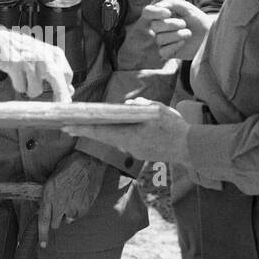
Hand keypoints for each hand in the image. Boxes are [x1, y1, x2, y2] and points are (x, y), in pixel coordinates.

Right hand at [0, 28, 72, 100]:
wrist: (1, 39)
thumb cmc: (25, 52)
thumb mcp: (45, 58)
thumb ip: (58, 74)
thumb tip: (71, 91)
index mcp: (55, 54)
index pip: (67, 76)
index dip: (65, 90)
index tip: (65, 101)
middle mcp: (44, 56)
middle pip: (58, 82)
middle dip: (61, 97)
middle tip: (64, 107)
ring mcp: (30, 60)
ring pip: (36, 90)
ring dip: (30, 89)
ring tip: (24, 76)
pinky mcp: (16, 65)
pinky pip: (21, 88)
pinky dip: (18, 85)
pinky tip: (15, 73)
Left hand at [38, 150, 106, 246]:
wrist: (89, 162)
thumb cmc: (69, 166)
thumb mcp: (53, 178)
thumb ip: (48, 195)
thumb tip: (45, 205)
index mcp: (48, 195)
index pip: (43, 220)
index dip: (42, 234)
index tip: (43, 244)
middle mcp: (59, 204)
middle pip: (55, 223)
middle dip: (56, 218)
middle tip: (60, 207)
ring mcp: (73, 207)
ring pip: (68, 220)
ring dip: (68, 214)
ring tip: (72, 198)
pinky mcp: (84, 208)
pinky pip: (78, 215)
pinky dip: (78, 210)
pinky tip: (80, 197)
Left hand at [64, 98, 190, 164]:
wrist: (191, 149)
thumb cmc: (175, 128)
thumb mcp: (159, 110)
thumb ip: (142, 105)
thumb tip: (128, 105)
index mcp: (131, 136)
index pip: (101, 132)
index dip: (83, 129)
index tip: (67, 127)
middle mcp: (129, 147)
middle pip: (104, 137)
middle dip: (86, 130)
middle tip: (67, 126)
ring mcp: (135, 152)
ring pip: (115, 140)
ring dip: (102, 133)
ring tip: (87, 125)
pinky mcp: (141, 154)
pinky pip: (125, 142)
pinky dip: (117, 135)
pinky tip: (113, 129)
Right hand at [140, 0, 214, 61]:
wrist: (209, 34)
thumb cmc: (198, 20)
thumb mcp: (186, 7)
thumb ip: (171, 3)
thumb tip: (157, 6)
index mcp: (161, 15)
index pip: (147, 12)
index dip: (155, 12)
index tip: (168, 13)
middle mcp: (159, 28)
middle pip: (154, 26)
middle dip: (171, 24)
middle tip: (184, 24)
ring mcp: (163, 41)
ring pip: (160, 38)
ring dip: (177, 34)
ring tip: (188, 33)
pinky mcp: (167, 53)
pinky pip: (163, 51)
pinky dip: (174, 45)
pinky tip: (183, 42)